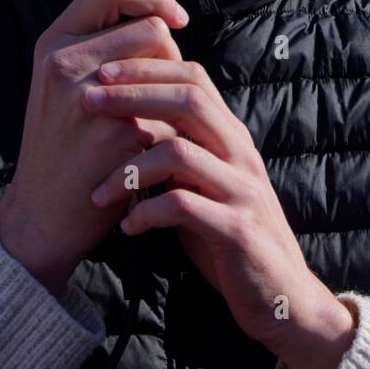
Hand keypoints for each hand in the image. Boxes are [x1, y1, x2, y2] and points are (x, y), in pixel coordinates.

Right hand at [0, 0, 187, 296]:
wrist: (41, 215)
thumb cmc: (59, 148)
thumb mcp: (60, 86)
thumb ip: (97, 50)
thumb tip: (162, 21)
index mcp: (52, 43)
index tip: (176, 17)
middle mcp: (66, 63)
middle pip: (151, 28)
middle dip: (170, 55)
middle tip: (160, 91)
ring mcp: (94, 97)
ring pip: (168, 70)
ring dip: (172, 94)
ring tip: (153, 124)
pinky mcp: (121, 134)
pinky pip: (170, 115)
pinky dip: (169, 134)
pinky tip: (149, 156)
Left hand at [85, 57, 356, 368]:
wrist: (282, 298)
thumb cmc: (230, 239)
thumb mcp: (206, 186)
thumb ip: (180, 154)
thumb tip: (129, 124)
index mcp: (231, 139)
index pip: (193, 80)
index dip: (147, 70)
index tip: (102, 73)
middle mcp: (241, 155)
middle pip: (188, 100)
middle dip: (132, 95)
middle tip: (87, 101)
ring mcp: (242, 191)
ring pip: (179, 152)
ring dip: (128, 168)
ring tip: (99, 192)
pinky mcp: (237, 230)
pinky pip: (182, 206)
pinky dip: (146, 213)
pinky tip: (128, 227)